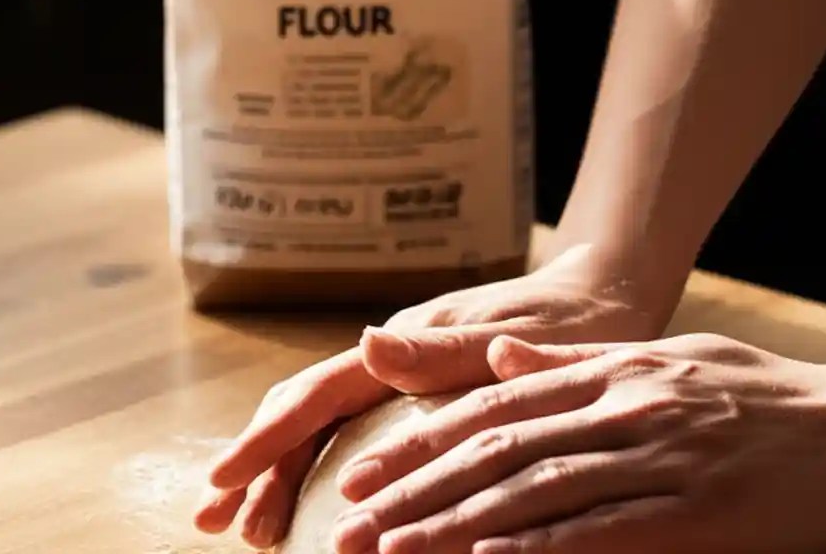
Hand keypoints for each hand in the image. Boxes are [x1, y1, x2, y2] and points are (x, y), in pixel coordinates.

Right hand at [193, 245, 674, 549]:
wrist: (607, 299)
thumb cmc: (569, 318)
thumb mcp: (513, 333)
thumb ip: (442, 347)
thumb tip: (365, 340)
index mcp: (406, 346)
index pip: (319, 395)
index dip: (268, 440)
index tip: (223, 481)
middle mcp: (396, 362)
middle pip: (309, 416)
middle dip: (259, 466)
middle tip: (218, 522)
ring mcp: (409, 382)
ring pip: (330, 431)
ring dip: (285, 474)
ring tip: (252, 526)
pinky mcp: (430, 401)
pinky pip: (365, 438)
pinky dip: (330, 471)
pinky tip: (320, 502)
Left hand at [330, 333, 825, 553]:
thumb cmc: (773, 397)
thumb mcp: (676, 358)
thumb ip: (584, 357)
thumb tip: (501, 352)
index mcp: (625, 367)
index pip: (500, 402)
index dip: (426, 440)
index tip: (367, 473)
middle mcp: (635, 403)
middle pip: (503, 446)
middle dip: (418, 488)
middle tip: (350, 523)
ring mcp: (669, 456)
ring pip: (540, 489)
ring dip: (456, 522)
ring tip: (392, 550)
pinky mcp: (704, 512)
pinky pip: (608, 530)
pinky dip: (542, 545)